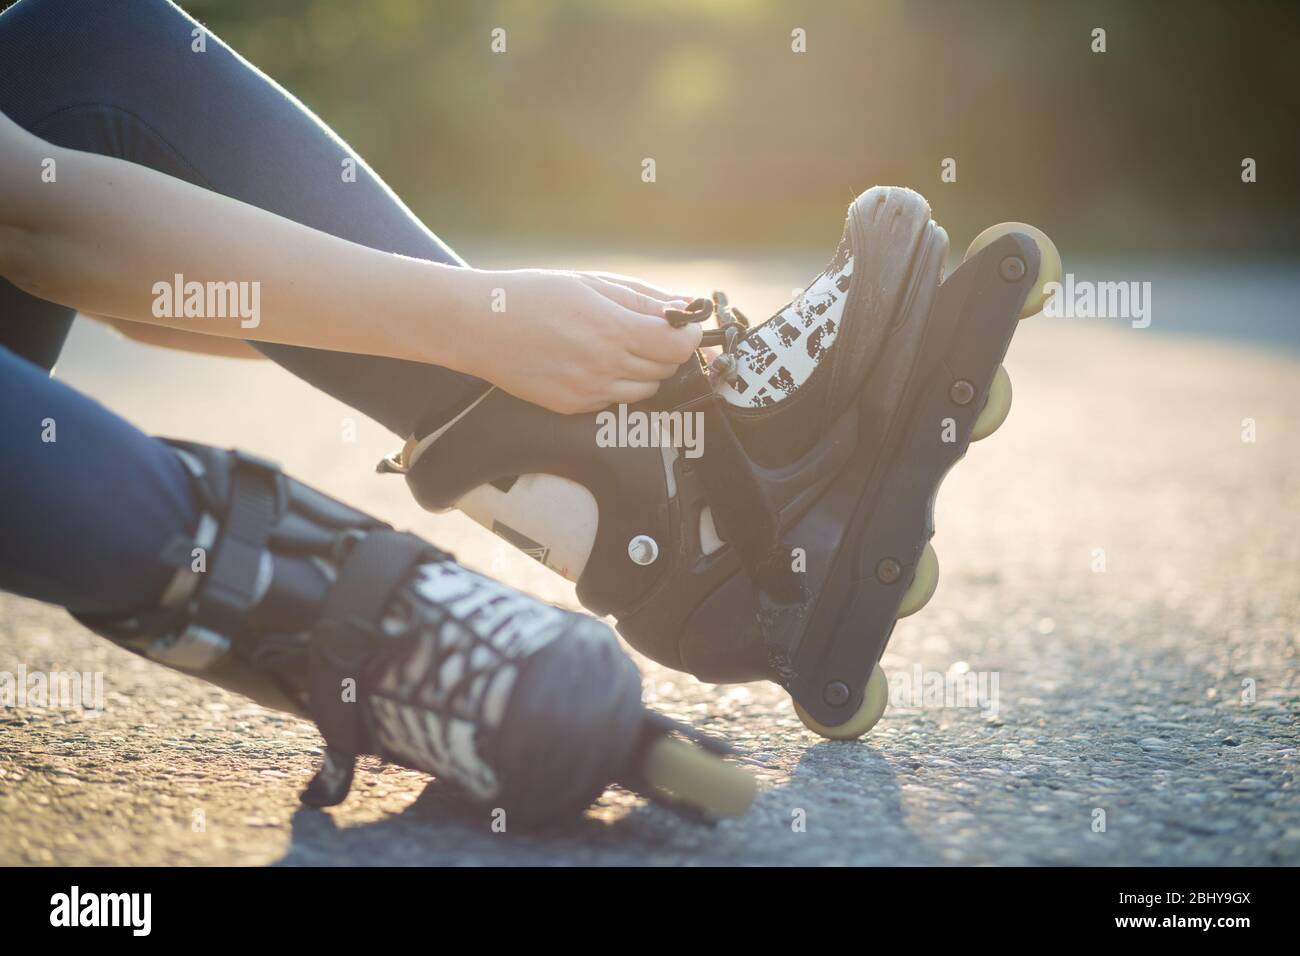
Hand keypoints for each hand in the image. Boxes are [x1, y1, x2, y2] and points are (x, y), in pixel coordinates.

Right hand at [461, 268, 703, 413]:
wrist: (480, 326)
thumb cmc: (533, 295)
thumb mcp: (591, 284)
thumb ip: (641, 299)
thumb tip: (682, 307)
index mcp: (614, 330)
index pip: (680, 346)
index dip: (688, 335)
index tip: (681, 324)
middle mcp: (606, 366)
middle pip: (667, 368)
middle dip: (666, 349)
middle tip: (647, 330)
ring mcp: (589, 391)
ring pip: (645, 390)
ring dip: (644, 369)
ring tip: (617, 345)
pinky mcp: (572, 407)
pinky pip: (614, 399)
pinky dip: (616, 383)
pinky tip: (592, 362)